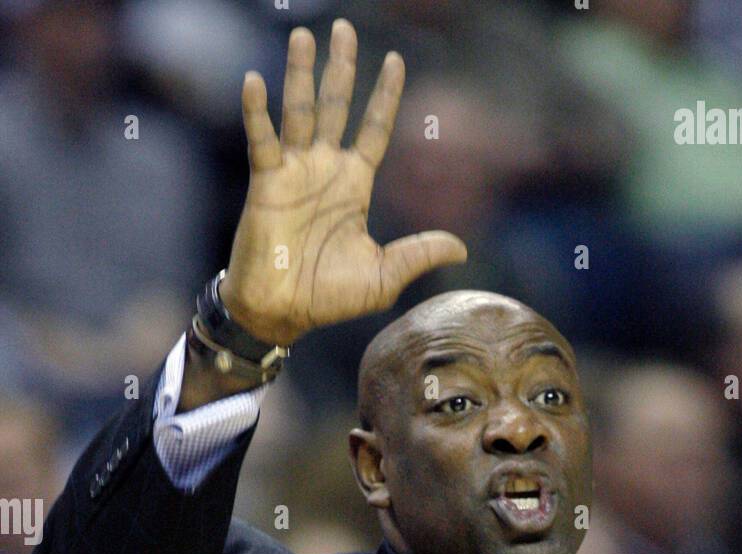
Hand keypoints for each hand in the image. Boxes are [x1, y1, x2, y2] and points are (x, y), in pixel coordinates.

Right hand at [220, 18, 467, 345]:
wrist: (282, 313)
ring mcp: (294, 171)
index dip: (383, 96)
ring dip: (300, 73)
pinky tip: (255, 80)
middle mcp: (324, 169)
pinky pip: (262, 139)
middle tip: (342, 27)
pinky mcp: (266, 182)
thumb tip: (461, 248)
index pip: (373, 129)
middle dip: (340, 68)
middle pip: (335, 106)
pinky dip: (257, 111)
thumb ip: (419, 253)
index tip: (394, 60)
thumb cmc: (329, 297)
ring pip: (299, 111)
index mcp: (354, 185)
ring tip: (304, 35)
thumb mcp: (384, 276)